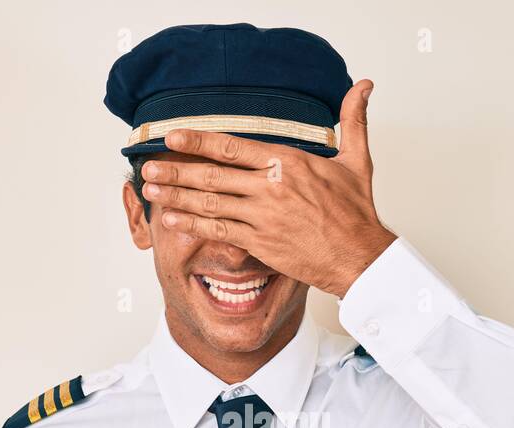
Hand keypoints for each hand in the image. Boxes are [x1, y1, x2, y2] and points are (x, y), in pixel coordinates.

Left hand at [141, 79, 396, 297]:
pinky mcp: (260, 243)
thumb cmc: (356, 212)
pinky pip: (219, 232)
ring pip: (209, 204)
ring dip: (176, 197)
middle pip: (212, 176)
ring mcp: (262, 218)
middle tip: (148, 168)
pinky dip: (192, 226)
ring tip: (151, 191)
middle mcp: (270, 188)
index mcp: (287, 162)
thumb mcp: (357, 161)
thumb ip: (353, 120)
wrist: (360, 256)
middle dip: (176, 171)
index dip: (198, 141)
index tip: (172, 137)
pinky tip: (171, 221)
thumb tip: (364, 85)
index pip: (232, 147)